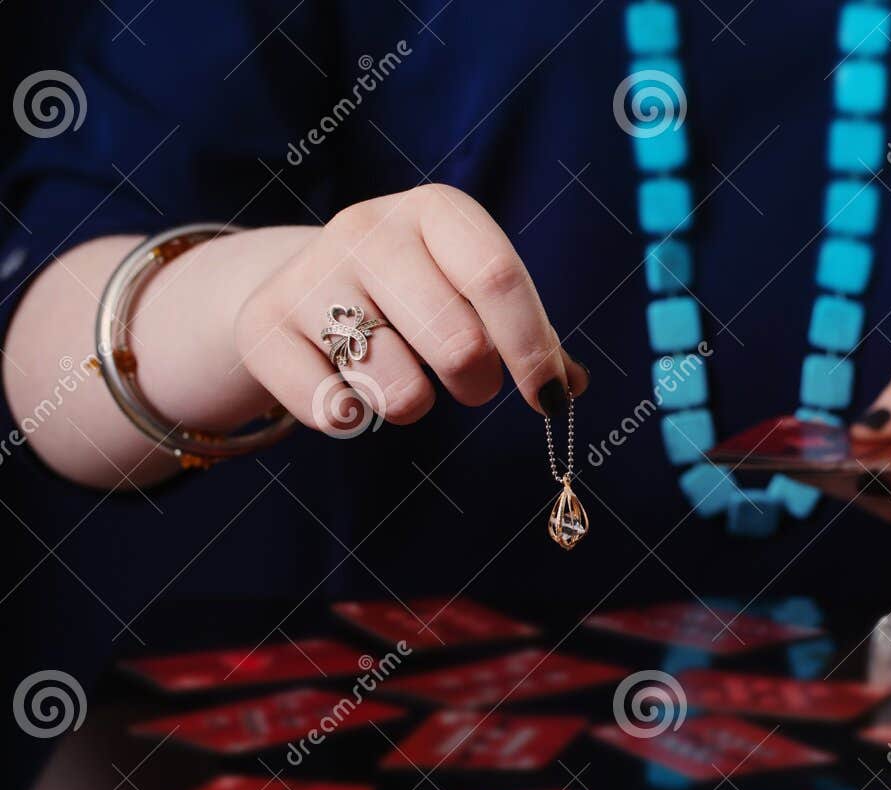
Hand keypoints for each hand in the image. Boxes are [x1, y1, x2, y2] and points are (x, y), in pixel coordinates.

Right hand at [234, 184, 587, 432]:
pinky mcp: (263, 327)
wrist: (296, 286)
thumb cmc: (414, 294)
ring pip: (398, 388)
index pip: (497, 278)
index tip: (547, 399)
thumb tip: (571, 385)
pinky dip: (352, 418)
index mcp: (436, 212)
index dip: (530, 348)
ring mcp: (310, 274)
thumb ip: (529, 336)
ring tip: (402, 379)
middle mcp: (368, 228)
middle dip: (479, 383)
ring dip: (413, 406)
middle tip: (473, 386)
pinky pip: (334, 412)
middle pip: (458, 341)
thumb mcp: (472, 293)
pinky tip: (346, 388)